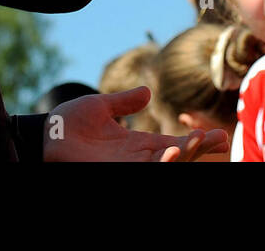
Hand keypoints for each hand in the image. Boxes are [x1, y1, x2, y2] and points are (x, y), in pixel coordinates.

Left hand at [42, 87, 227, 161]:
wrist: (44, 135)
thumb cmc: (67, 123)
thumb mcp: (100, 107)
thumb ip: (124, 102)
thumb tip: (147, 92)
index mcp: (136, 145)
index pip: (173, 146)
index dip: (195, 143)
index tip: (219, 137)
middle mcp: (136, 159)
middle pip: (176, 159)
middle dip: (198, 151)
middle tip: (218, 140)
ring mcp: (127, 167)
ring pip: (165, 168)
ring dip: (183, 157)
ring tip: (196, 142)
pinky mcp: (118, 172)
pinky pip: (145, 172)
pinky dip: (162, 165)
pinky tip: (172, 153)